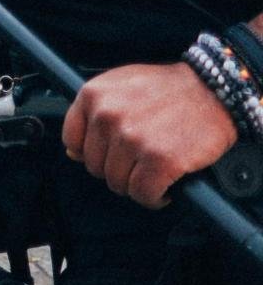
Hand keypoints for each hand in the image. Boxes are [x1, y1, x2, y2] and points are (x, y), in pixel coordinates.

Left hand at [63, 62, 237, 208]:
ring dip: (136, 185)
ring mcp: (133, 139)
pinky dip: (154, 198)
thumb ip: (93, 113)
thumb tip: (72, 152)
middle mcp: (107, 116)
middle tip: (137, 163)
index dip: (90, 153)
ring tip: (151, 173)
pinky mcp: (160, 160)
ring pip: (118, 183)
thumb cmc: (167, 88)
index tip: (107, 155)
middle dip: (116, 170)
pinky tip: (163, 189)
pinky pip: (144, 194)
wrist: (212, 90)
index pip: (71, 139)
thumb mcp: (121, 86)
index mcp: (93, 95)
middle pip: (95, 166)